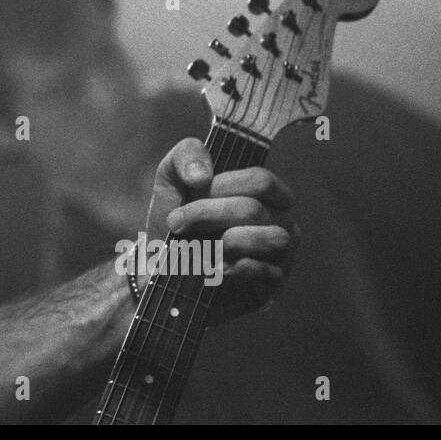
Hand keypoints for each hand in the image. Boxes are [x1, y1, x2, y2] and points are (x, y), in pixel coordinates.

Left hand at [142, 138, 297, 323]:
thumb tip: (203, 175)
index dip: (222, 186)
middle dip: (207, 214)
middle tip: (176, 224)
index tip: (188, 194)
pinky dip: (232, 269)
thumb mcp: (172, 179)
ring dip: (223, 243)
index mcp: (263, 192)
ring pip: (270, 239)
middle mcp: (279, 219)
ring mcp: (280, 253)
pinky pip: (263, 272)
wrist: (160, 267)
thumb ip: (187, 156)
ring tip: (198, 249)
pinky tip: (213, 270)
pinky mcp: (271, 284)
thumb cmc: (174, 219)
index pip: (260, 180)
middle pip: (254, 210)